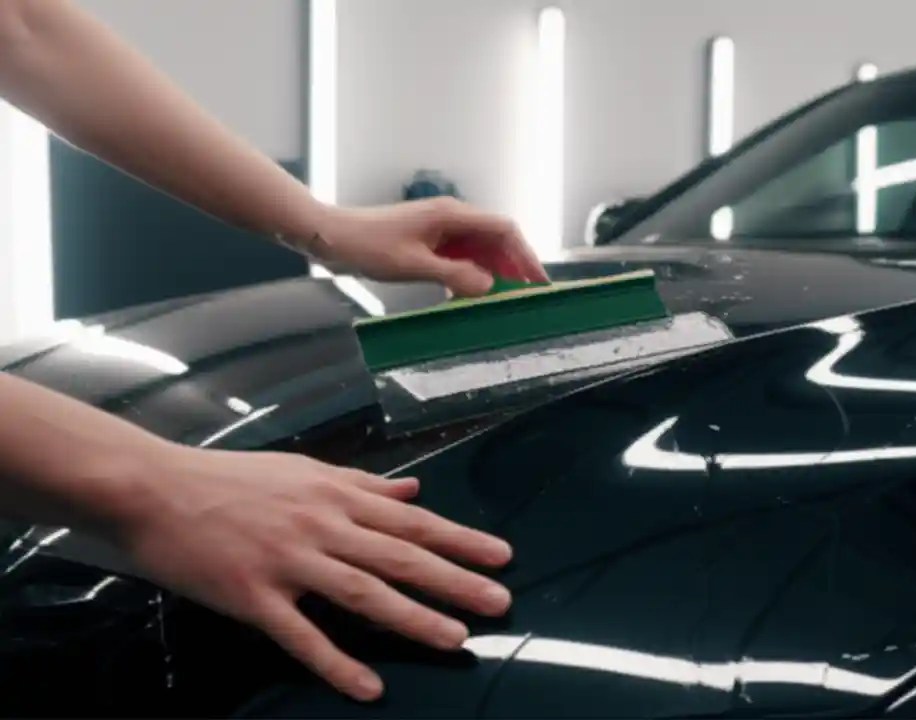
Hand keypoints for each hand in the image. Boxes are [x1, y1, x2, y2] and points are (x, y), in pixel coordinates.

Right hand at [109, 444, 512, 701]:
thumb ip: (362, 484)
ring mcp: (288, 562)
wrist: (154, 490)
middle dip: (455, 580)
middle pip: (400, 557)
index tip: (501, 556)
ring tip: (454, 640)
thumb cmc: (232, 479)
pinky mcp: (253, 595)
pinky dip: (336, 662)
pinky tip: (368, 687)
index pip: (412, 521)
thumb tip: (413, 490)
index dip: (460, 539)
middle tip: (499, 602)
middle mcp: (322, 526)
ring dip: (413, 618)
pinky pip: (302, 635)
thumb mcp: (304, 471)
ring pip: (363, 593)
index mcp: (336, 496)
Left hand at [302, 197, 549, 295]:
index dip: (525, 255)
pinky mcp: (429, 240)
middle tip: (528, 297)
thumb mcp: (413, 265)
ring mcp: (440, 228)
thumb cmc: (368, 246)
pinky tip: (471, 296)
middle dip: (515, 266)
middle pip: (496, 240)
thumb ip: (455, 274)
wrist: (331, 236)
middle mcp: (452, 218)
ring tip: (506, 300)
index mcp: (452, 216)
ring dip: (494, 273)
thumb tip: (489, 286)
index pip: (504, 230)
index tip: (537, 280)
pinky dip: (471, 274)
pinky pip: (461, 256)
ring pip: (480, 249)